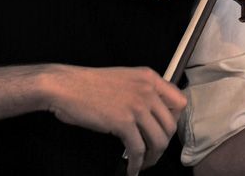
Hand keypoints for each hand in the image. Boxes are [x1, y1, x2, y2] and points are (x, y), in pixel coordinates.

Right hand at [43, 65, 186, 174]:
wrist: (65, 86)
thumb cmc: (88, 84)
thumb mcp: (124, 79)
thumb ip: (141, 91)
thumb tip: (151, 115)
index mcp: (149, 77)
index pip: (179, 101)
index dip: (174, 120)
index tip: (163, 130)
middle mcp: (148, 90)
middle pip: (171, 124)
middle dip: (163, 142)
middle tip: (153, 151)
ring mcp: (137, 106)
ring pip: (159, 139)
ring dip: (153, 157)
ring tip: (144, 163)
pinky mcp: (123, 122)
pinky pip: (138, 149)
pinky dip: (137, 164)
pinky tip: (132, 169)